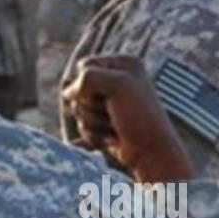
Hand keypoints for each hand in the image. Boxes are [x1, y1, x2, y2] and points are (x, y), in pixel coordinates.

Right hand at [61, 55, 193, 182]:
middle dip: (91, 105)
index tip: (108, 94)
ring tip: (115, 126)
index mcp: (124, 64)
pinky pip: (82, 127)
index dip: (88, 81)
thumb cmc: (140, 117)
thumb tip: (67, 93)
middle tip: (113, 113)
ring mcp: (109, 105)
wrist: (151, 152)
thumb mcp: (118, 85)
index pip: (85, 65)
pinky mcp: (103, 124)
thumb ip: (88, 78)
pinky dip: (94, 136)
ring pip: (78, 109)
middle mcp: (117, 81)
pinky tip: (112, 139)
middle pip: (79, 89)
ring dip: (93, 122)